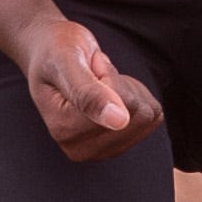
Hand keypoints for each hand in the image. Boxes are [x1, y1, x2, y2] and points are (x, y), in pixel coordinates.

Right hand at [19, 18, 163, 161]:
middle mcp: (81, 149)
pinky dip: (135, 95)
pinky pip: (151, 116)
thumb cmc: (55, 50)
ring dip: (127, 88)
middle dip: (119, 83)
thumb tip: (119, 122)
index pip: (121, 104)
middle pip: (137, 113)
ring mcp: (101, 150)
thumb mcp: (67, 60)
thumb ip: (89, 93)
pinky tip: (109, 91)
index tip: (87, 68)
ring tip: (98, 80)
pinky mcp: (118, 145)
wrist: (50, 53)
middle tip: (93, 74)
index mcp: (65, 131)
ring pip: (146, 115)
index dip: (108, 75)